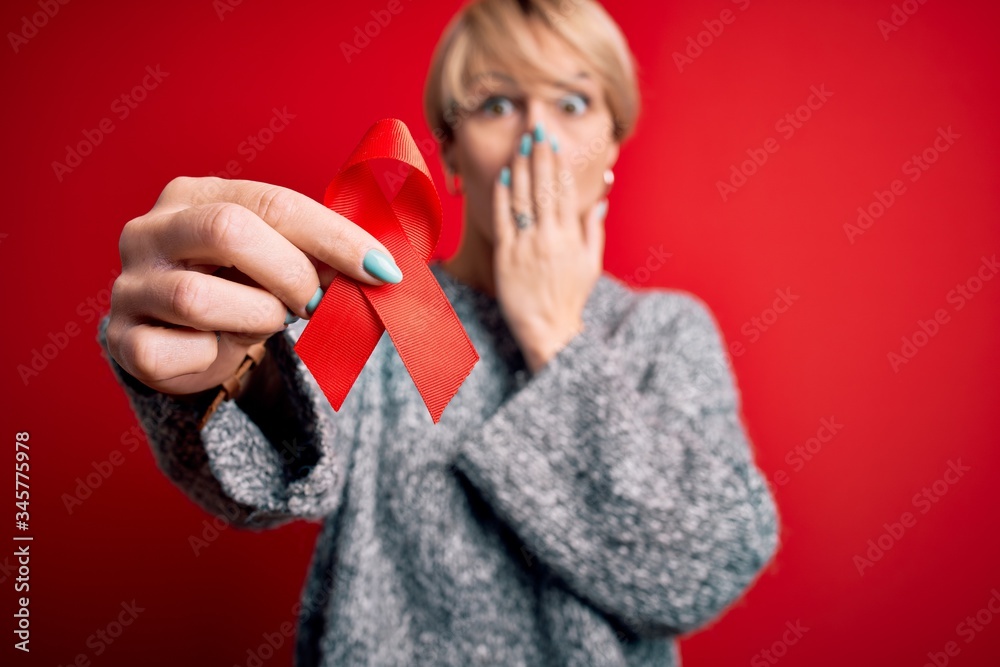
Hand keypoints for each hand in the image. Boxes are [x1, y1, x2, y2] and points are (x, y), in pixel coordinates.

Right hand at [106, 176, 399, 395]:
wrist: (183, 338)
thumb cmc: (242, 287)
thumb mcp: (279, 256)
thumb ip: (320, 252)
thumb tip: (382, 267)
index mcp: (194, 194)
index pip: (273, 202)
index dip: (335, 237)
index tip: (383, 270)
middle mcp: (150, 230)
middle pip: (229, 231)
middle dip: (292, 273)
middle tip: (315, 301)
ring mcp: (130, 284)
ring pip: (200, 297)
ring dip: (255, 318)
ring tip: (265, 321)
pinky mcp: (123, 340)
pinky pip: (176, 352)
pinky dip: (214, 358)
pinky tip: (220, 349)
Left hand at [492, 127, 607, 373]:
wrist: (548, 330)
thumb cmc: (570, 299)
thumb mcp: (591, 265)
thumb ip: (592, 231)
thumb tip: (598, 202)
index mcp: (570, 237)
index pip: (563, 190)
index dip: (557, 163)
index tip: (552, 140)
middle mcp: (549, 237)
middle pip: (543, 187)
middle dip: (539, 154)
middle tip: (535, 127)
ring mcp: (526, 246)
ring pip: (522, 199)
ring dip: (520, 168)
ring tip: (519, 143)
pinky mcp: (507, 257)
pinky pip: (504, 221)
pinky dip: (503, 197)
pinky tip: (502, 176)